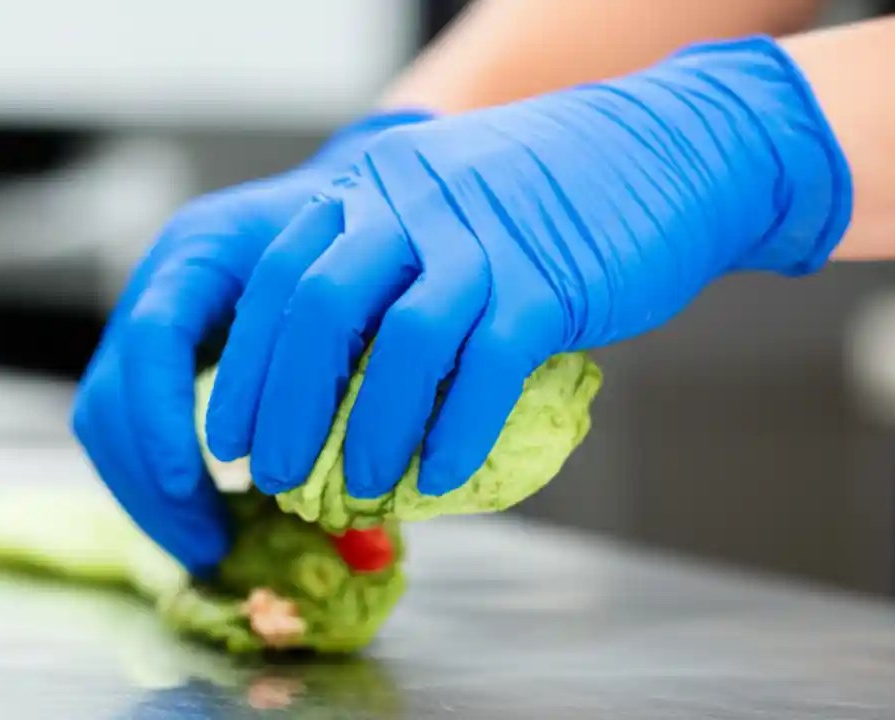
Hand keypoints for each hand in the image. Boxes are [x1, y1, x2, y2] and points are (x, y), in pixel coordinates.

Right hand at [72, 111, 432, 573]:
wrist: (344, 207)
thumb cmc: (364, 252)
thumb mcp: (365, 290)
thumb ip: (360, 368)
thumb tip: (373, 503)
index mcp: (206, 249)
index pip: (157, 334)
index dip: (165, 416)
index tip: (196, 483)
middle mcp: (160, 283)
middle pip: (113, 390)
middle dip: (152, 481)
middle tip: (210, 547)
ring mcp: (145, 321)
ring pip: (105, 420)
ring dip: (148, 495)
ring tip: (209, 546)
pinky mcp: (149, 361)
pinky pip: (125, 430)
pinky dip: (156, 484)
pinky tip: (205, 517)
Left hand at [205, 36, 850, 498]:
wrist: (666, 149)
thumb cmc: (544, 197)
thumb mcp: (443, 203)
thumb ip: (388, 267)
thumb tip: (335, 383)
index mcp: (375, 188)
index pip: (278, 276)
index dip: (246, 364)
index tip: (228, 434)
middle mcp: (415, 204)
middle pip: (319, 307)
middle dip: (284, 404)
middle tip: (273, 475)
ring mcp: (484, 240)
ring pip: (402, 342)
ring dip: (369, 429)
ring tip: (359, 488)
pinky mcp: (549, 281)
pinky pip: (488, 367)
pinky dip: (458, 430)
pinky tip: (442, 476)